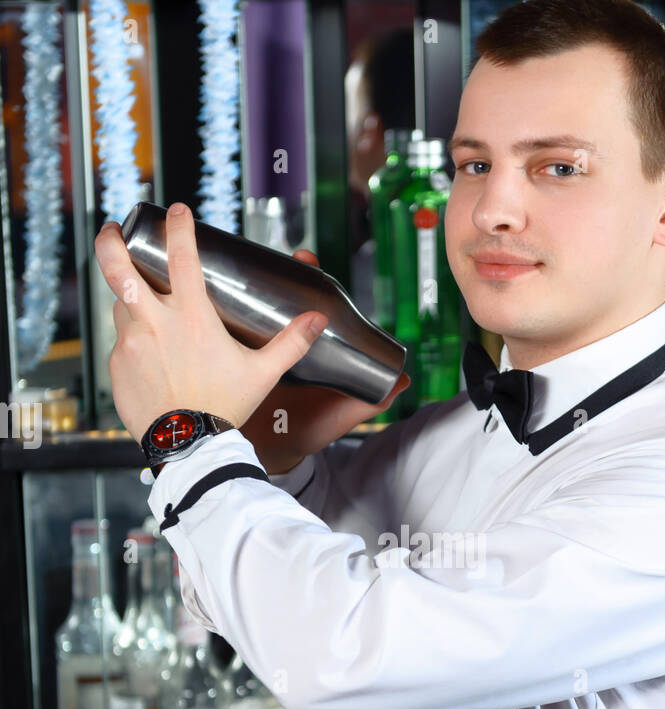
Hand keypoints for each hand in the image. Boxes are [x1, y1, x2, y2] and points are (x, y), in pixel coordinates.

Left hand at [93, 202, 328, 443]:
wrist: (189, 447)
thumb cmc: (224, 407)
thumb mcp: (262, 373)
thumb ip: (290, 343)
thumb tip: (318, 320)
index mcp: (191, 316)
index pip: (181, 254)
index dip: (179, 226)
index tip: (177, 211)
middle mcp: (154, 322)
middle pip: (118, 266)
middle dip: (111, 241)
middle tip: (113, 230)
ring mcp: (130, 343)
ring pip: (121, 306)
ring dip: (130, 301)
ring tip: (145, 310)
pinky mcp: (117, 366)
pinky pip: (122, 345)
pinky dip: (134, 344)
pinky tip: (150, 360)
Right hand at [239, 248, 410, 473]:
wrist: (272, 453)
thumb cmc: (308, 432)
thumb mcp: (340, 416)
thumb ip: (370, 401)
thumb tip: (404, 379)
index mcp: (309, 350)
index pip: (311, 306)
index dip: (312, 282)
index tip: (310, 261)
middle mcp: (283, 345)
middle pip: (283, 299)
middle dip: (283, 273)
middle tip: (288, 255)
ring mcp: (255, 350)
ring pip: (255, 310)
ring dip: (252, 285)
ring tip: (250, 263)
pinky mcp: (233, 359)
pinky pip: (227, 331)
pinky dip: (221, 310)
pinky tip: (214, 290)